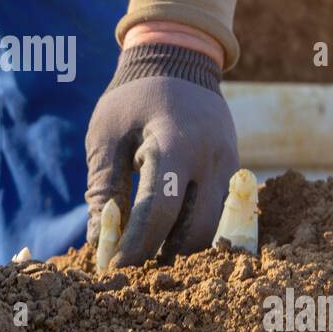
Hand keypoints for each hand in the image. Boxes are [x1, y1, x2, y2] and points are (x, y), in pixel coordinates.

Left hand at [84, 23, 238, 266]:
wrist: (179, 61)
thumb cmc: (133, 99)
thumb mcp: (106, 136)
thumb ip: (103, 188)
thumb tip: (97, 244)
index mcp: (175, 144)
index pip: (158, 211)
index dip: (134, 246)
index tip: (112, 267)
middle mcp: (212, 159)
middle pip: (195, 232)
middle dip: (162, 257)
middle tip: (132, 270)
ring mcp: (230, 168)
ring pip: (214, 232)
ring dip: (182, 251)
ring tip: (149, 259)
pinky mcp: (235, 175)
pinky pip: (221, 218)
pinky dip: (196, 234)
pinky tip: (169, 241)